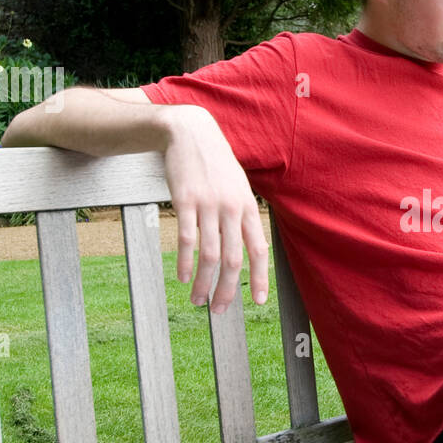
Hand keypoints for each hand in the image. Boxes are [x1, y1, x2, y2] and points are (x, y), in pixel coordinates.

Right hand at [160, 106, 268, 313]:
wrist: (190, 132)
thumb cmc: (215, 163)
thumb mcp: (237, 186)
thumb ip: (242, 214)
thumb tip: (245, 247)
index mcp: (248, 207)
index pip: (258, 249)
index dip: (260, 278)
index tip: (258, 301)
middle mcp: (232, 208)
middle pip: (234, 260)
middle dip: (228, 290)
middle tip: (220, 310)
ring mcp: (208, 205)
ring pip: (210, 255)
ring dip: (204, 284)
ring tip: (198, 300)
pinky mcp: (184, 201)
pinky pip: (186, 239)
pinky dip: (185, 262)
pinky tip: (182, 276)